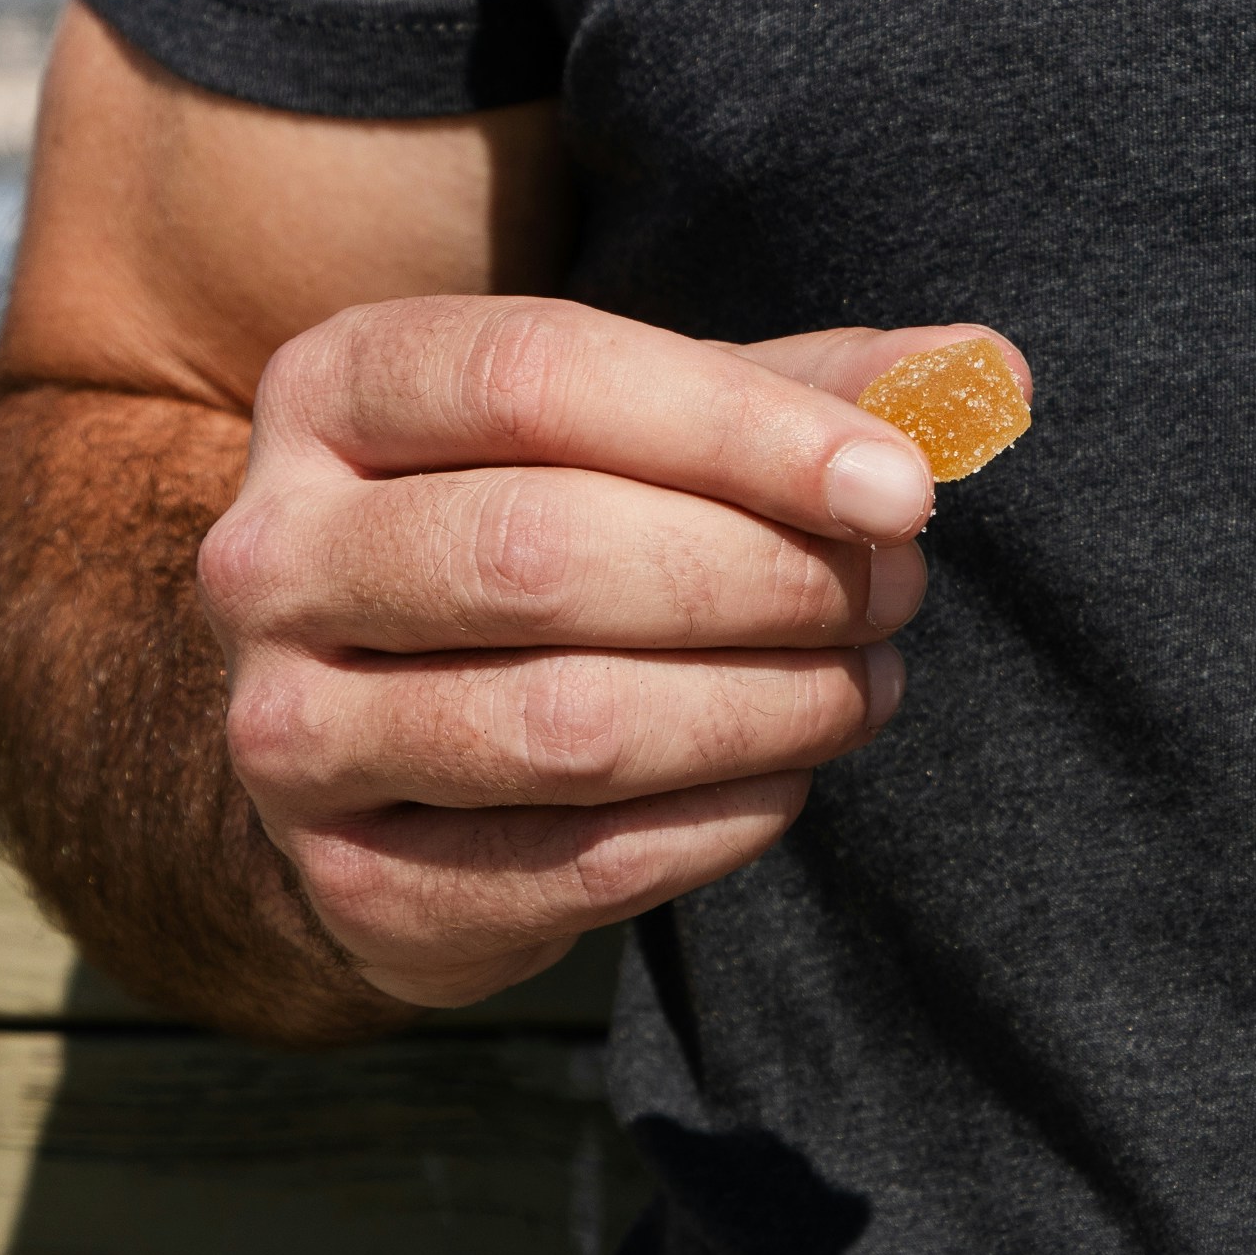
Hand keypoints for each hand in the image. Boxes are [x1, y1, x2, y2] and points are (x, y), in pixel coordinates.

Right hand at [195, 297, 1020, 1007]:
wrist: (376, 729)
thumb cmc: (545, 524)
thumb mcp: (649, 425)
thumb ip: (807, 389)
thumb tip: (984, 373)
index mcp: (337, 388)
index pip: (541, 377)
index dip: (742, 431)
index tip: (904, 487)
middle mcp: (270, 553)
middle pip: (548, 555)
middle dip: (767, 579)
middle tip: (896, 592)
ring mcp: (290, 729)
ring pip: (567, 725)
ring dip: (764, 707)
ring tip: (864, 683)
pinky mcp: (352, 882)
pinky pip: (580, 860)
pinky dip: (722, 819)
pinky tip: (787, 774)